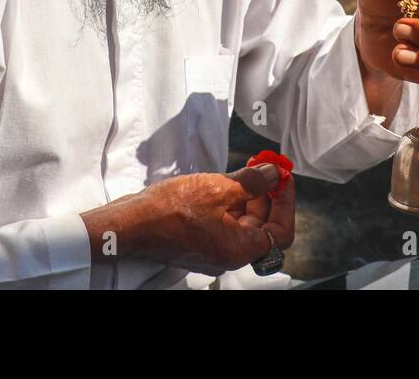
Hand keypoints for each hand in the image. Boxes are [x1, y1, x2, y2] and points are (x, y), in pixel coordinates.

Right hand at [81, 163, 294, 275]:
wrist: (130, 222)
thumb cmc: (169, 211)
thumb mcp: (217, 188)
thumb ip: (252, 182)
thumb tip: (273, 173)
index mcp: (239, 249)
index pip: (281, 232)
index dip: (287, 203)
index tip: (284, 178)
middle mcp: (229, 253)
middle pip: (263, 224)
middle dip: (267, 194)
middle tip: (266, 165)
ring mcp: (214, 246)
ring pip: (243, 220)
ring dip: (249, 194)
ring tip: (246, 168)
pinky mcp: (200, 238)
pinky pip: (225, 220)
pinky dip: (231, 200)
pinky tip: (226, 180)